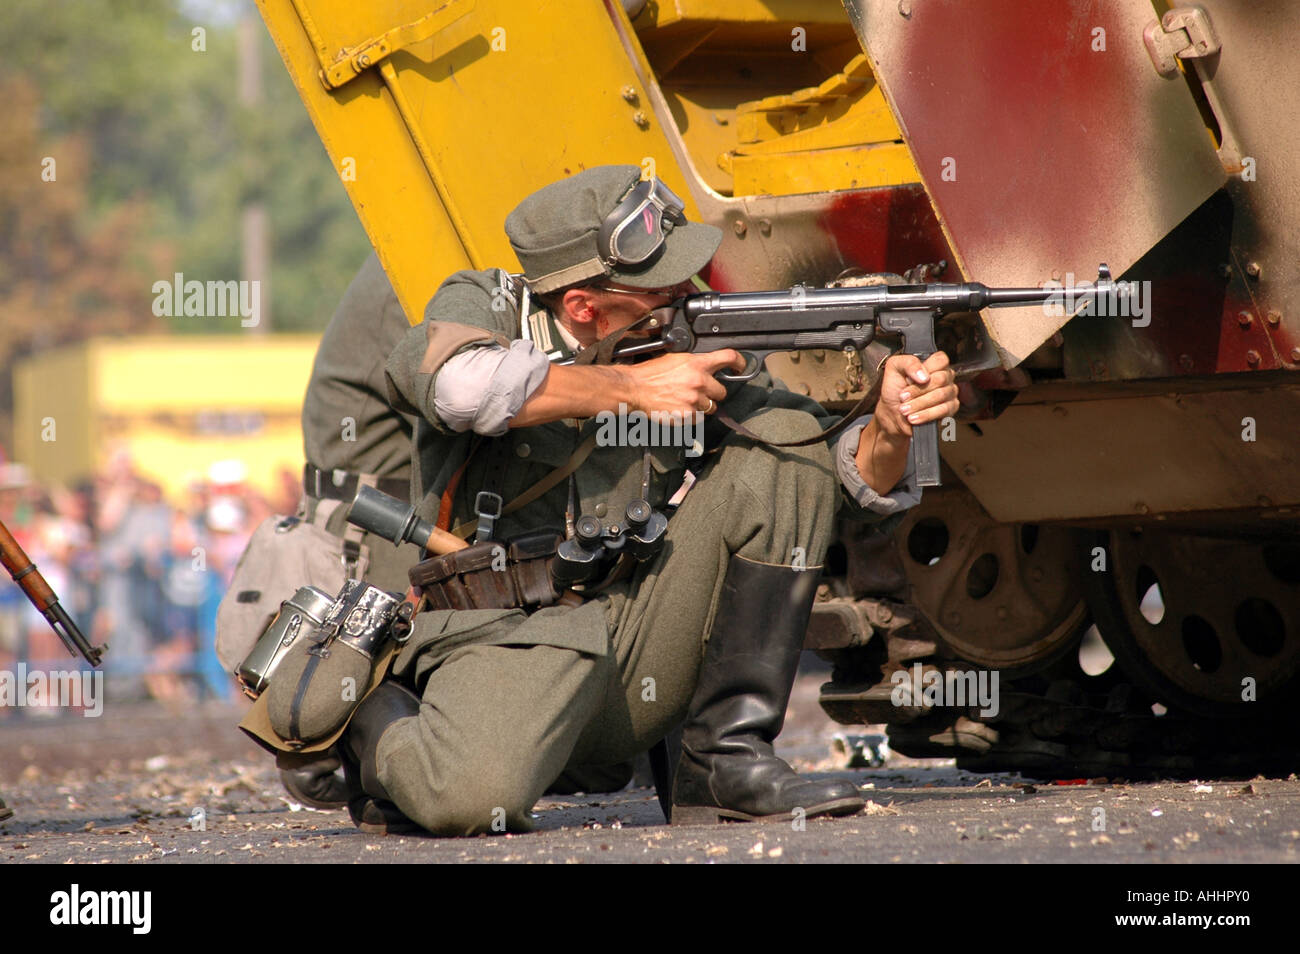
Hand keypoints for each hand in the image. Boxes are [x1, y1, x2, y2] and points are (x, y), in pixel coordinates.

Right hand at [623, 350, 744, 416]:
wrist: (635, 388)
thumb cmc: (651, 373)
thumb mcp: (675, 359)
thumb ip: (695, 362)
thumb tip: (710, 366)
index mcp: (697, 363)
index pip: (729, 357)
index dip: (739, 362)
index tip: (740, 367)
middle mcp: (699, 381)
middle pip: (722, 391)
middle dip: (712, 393)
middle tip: (698, 391)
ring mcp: (694, 400)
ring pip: (711, 407)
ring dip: (702, 406)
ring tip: (685, 400)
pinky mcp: (687, 415)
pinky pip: (699, 418)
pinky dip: (692, 416)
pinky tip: (679, 408)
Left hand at [873, 352, 958, 438]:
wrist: (891, 413)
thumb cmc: (895, 389)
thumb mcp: (894, 368)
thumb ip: (908, 363)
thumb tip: (924, 376)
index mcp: (934, 364)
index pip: (941, 360)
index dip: (925, 369)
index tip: (908, 380)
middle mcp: (945, 377)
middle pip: (940, 379)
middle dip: (918, 390)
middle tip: (902, 397)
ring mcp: (950, 393)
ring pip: (941, 395)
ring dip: (919, 404)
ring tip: (904, 409)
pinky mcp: (950, 409)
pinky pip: (944, 410)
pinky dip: (926, 415)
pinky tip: (914, 418)